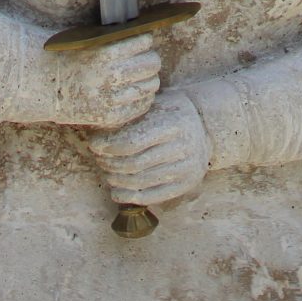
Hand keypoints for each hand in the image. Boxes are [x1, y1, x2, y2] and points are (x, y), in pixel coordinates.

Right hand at [28, 32, 159, 127]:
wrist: (46, 88)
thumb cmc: (69, 59)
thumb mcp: (90, 41)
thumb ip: (116, 39)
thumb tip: (147, 35)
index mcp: (106, 53)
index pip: (144, 41)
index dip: (143, 40)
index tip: (139, 43)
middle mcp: (112, 75)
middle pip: (152, 63)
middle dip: (149, 59)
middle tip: (141, 60)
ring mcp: (113, 98)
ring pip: (151, 85)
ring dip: (147, 79)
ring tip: (137, 77)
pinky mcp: (112, 116)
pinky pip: (142, 106)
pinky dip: (142, 98)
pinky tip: (133, 93)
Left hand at [86, 89, 209, 207]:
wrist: (207, 127)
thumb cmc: (172, 112)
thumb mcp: (157, 103)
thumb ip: (134, 115)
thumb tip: (100, 128)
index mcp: (173, 123)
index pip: (132, 141)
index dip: (108, 146)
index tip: (94, 144)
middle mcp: (183, 146)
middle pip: (134, 163)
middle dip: (110, 163)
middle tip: (99, 159)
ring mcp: (187, 167)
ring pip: (142, 181)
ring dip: (117, 180)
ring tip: (107, 173)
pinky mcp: (187, 184)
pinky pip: (154, 196)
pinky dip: (131, 197)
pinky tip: (117, 192)